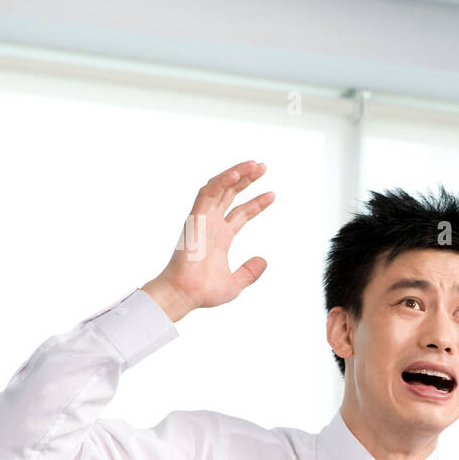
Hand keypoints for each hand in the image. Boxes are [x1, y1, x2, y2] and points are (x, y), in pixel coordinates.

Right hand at [142, 160, 274, 320]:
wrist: (186, 294)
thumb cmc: (204, 292)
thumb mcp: (236, 283)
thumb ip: (250, 271)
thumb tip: (264, 260)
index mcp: (221, 237)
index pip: (241, 214)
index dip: (256, 203)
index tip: (272, 194)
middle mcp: (212, 224)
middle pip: (231, 195)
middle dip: (247, 180)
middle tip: (263, 167)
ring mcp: (203, 219)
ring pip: (220, 188)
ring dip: (236, 174)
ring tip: (255, 165)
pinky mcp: (195, 218)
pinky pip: (207, 194)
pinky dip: (221, 182)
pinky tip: (236, 173)